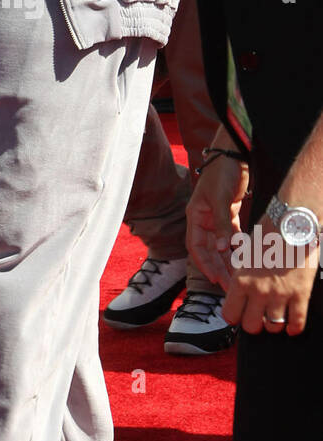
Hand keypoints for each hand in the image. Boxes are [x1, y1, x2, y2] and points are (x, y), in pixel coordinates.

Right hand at [186, 154, 250, 290]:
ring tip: (237, 277)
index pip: (196, 246)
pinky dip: (237, 247)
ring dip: (228, 260)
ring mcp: (216, 217)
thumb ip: (222, 223)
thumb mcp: (220, 198)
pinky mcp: (230, 214)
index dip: (204, 264)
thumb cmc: (222, 173)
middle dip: (218, 268)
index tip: (214, 278)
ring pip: (221, 245)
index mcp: (195, 216)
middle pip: (209, 250)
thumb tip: (222, 248)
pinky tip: (244, 258)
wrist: (234, 155)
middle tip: (228, 285)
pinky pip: (232, 236)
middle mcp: (204, 220)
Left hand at [223, 216, 319, 336]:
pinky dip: (294, 327)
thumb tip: (237, 289)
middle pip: (251, 326)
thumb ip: (241, 274)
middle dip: (254, 323)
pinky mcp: (300, 294)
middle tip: (259, 316)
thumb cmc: (269, 233)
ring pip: (273, 327)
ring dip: (274, 324)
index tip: (239, 314)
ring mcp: (280, 294)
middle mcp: (258, 291)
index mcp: (241, 280)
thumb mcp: (246, 253)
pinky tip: (292, 325)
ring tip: (276, 315)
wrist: (294, 223)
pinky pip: (297, 323)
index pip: (230, 314)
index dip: (235, 316)